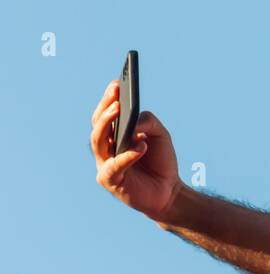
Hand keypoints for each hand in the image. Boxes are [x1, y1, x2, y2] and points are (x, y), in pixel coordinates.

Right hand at [90, 79, 182, 222]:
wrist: (168, 191)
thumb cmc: (160, 160)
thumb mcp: (160, 134)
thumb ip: (148, 122)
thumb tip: (134, 119)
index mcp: (113, 135)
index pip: (106, 114)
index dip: (109, 98)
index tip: (117, 83)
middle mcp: (105, 148)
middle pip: (98, 125)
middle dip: (105, 108)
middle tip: (116, 94)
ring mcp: (105, 164)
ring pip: (98, 142)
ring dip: (108, 124)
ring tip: (119, 110)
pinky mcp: (110, 181)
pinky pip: (114, 165)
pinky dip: (127, 154)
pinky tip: (140, 144)